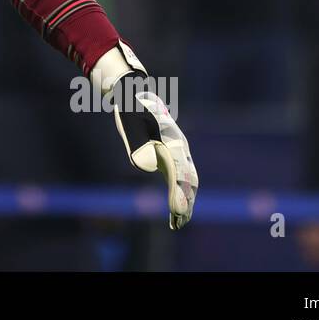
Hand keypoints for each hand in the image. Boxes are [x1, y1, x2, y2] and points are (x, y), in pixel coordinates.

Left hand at [91, 41, 198, 229]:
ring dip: (185, 203)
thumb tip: (146, 166)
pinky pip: (179, 180)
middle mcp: (180, 148)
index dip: (178, 191)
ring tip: (178, 224)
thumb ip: (137, 144)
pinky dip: (180, 197)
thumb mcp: (130, 123)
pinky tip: (175, 214)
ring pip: (187, 182)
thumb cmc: (131, 109)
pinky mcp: (171, 157)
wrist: (134, 95)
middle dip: (185, 202)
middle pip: (188, 180)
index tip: (176, 209)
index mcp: (172, 140)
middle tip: (178, 222)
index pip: (178, 171)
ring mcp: (178, 152)